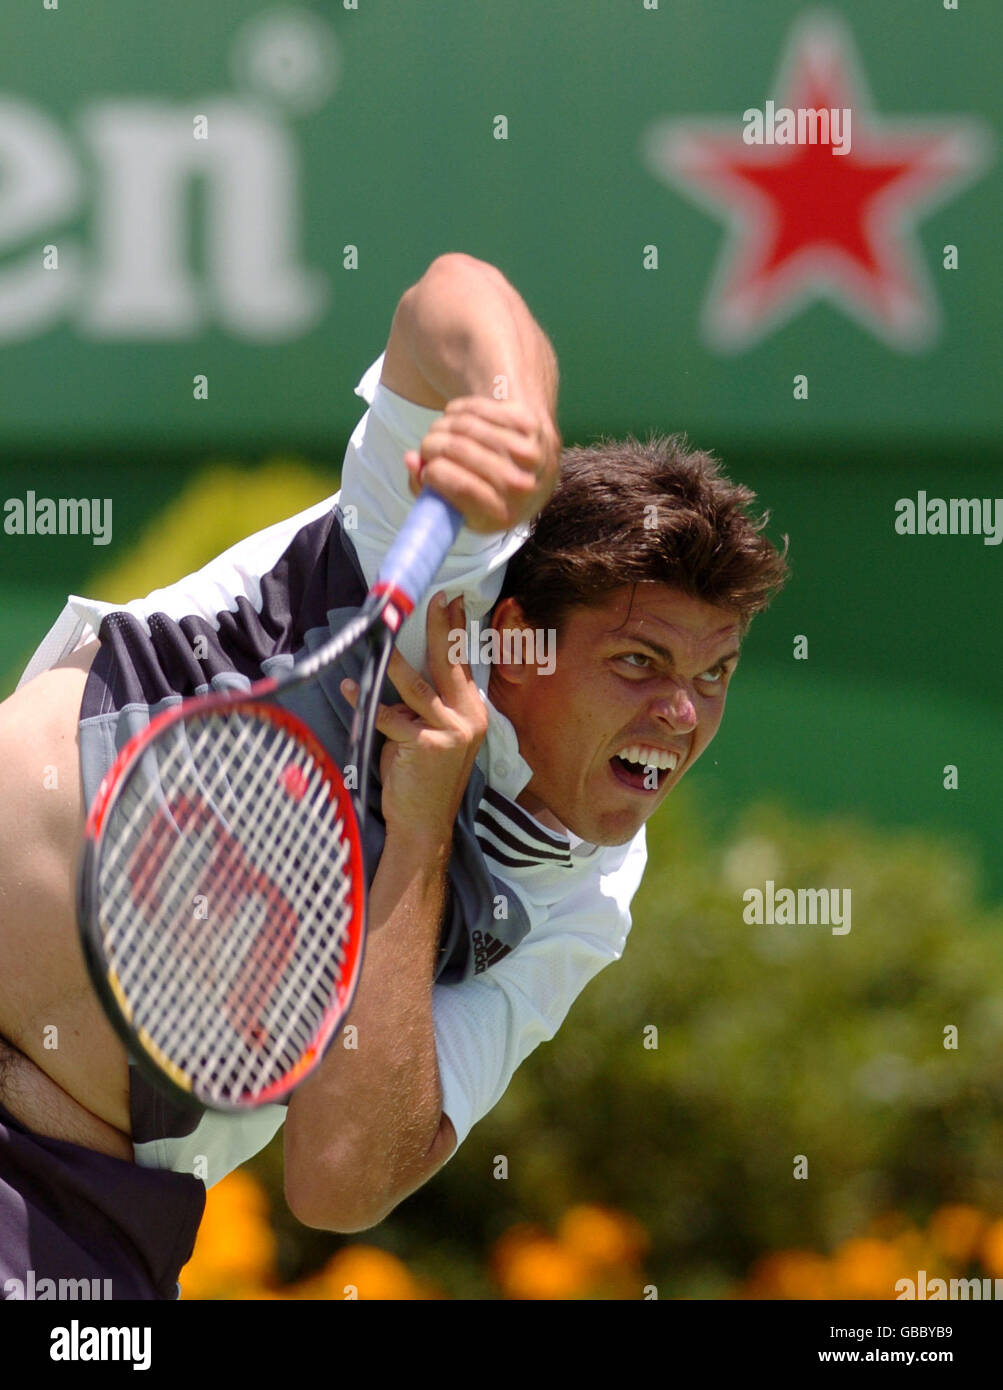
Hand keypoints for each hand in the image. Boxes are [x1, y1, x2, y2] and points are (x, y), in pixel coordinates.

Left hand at [340, 592, 487, 845]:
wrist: (423, 825)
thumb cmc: (423, 778)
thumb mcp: (435, 735)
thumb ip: (429, 706)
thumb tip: (407, 670)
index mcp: (473, 714)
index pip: (463, 664)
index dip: (456, 631)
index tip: (452, 601)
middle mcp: (467, 720)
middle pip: (449, 664)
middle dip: (440, 627)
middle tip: (432, 599)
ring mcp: (449, 733)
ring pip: (417, 686)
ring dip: (395, 661)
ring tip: (380, 637)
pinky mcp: (424, 745)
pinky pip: (389, 715)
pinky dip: (365, 701)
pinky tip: (349, 687)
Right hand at [404, 396, 560, 533]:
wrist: (532, 471)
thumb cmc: (482, 489)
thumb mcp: (454, 503)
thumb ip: (424, 489)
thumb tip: (410, 459)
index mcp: (502, 516)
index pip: (462, 487)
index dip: (433, 473)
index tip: (425, 470)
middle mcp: (523, 487)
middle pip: (462, 451)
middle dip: (433, 445)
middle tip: (426, 447)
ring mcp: (531, 454)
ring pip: (470, 427)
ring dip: (444, 424)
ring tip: (439, 431)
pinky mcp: (531, 425)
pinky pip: (481, 409)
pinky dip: (460, 409)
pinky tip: (456, 416)